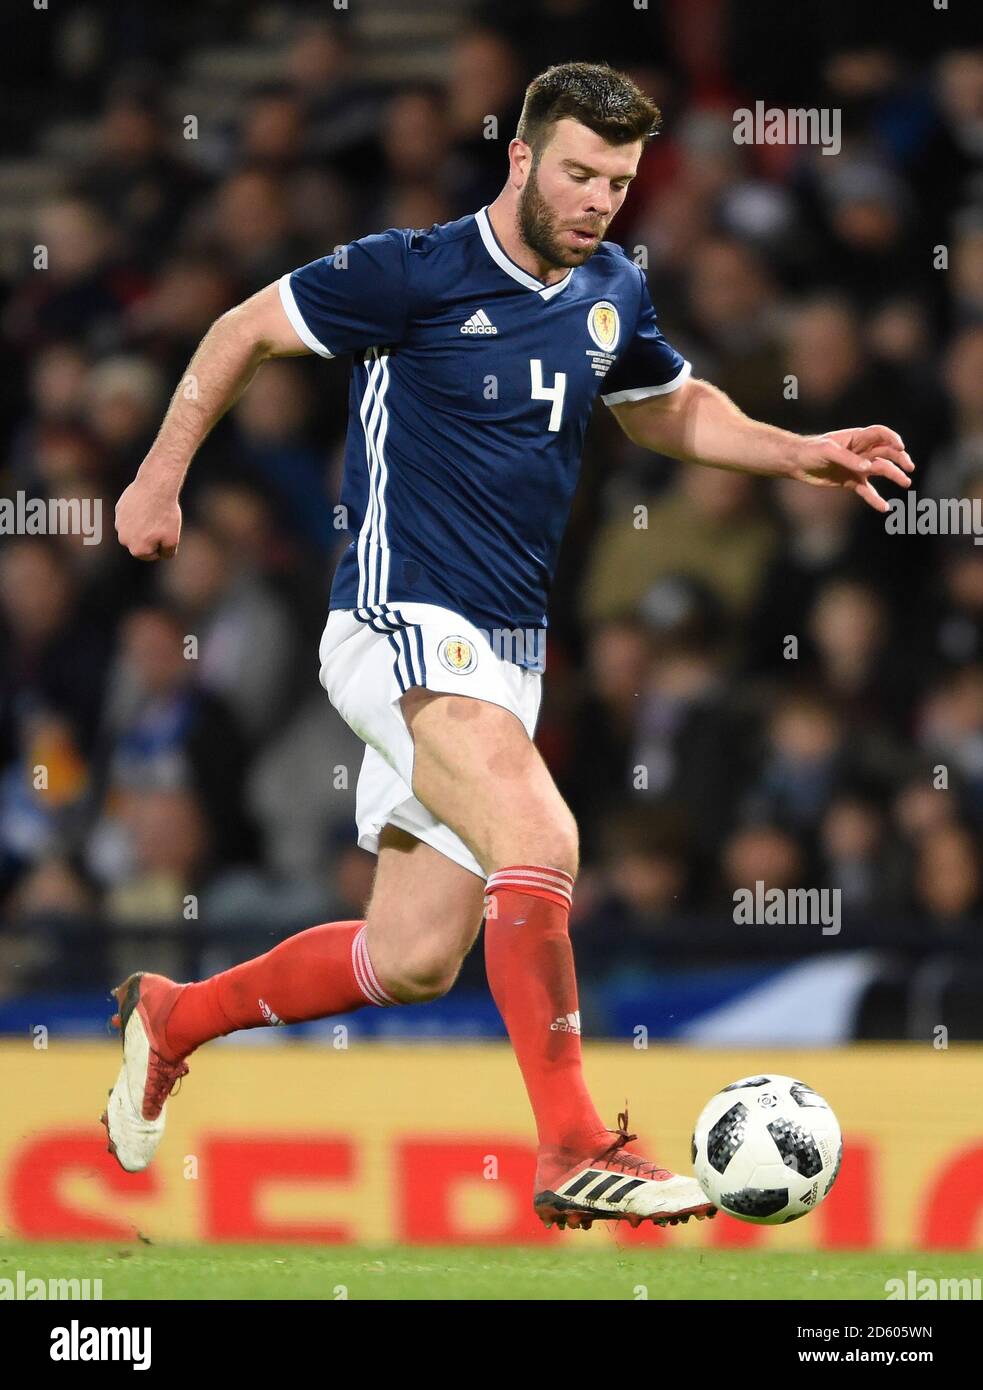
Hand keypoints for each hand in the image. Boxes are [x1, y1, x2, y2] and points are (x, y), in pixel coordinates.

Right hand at [115, 474, 181, 559]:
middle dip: (150, 536)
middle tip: (160, 522)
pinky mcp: (118, 510)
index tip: (166, 532)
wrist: (155, 487)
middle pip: (141, 542)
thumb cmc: (165, 515)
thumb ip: (167, 553)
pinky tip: (146, 504)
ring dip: (143, 524)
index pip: (151, 554)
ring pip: (134, 529)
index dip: (162, 544)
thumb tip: (161, 554)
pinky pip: (130, 515)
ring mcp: (119, 524)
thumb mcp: (173, 539)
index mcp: (137, 550)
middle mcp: (124, 540)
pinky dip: (137, 512)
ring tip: (153, 513)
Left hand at [789, 426, 913, 512]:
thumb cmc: (811, 450)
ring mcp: (858, 467)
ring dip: (894, 475)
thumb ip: (848, 458)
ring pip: (881, 470)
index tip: (900, 447)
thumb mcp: (828, 450)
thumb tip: (867, 468)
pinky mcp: (851, 481)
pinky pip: (867, 490)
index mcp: (857, 438)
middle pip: (886, 452)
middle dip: (899, 459)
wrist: (797, 463)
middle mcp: (861, 451)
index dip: (892, 439)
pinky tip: (884, 507)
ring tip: (906, 483)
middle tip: (909, 468)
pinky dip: (875, 498)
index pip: (880, 434)